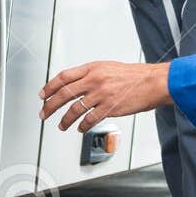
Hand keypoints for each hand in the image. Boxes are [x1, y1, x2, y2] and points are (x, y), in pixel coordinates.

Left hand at [39, 61, 171, 130]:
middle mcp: (95, 79)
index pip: (63, 77)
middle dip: (50, 106)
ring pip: (74, 109)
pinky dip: (82, 126)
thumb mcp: (108, 67)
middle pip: (64, 93)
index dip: (49, 87)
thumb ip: (90, 75)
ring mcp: (102, 94)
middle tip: (43, 114)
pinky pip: (90, 119)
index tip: (42, 95)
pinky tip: (80, 129)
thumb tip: (73, 85)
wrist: (153, 82)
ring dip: (65, 120)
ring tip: (61, 125)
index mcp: (92, 68)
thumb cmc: (133, 75)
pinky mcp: (110, 107)